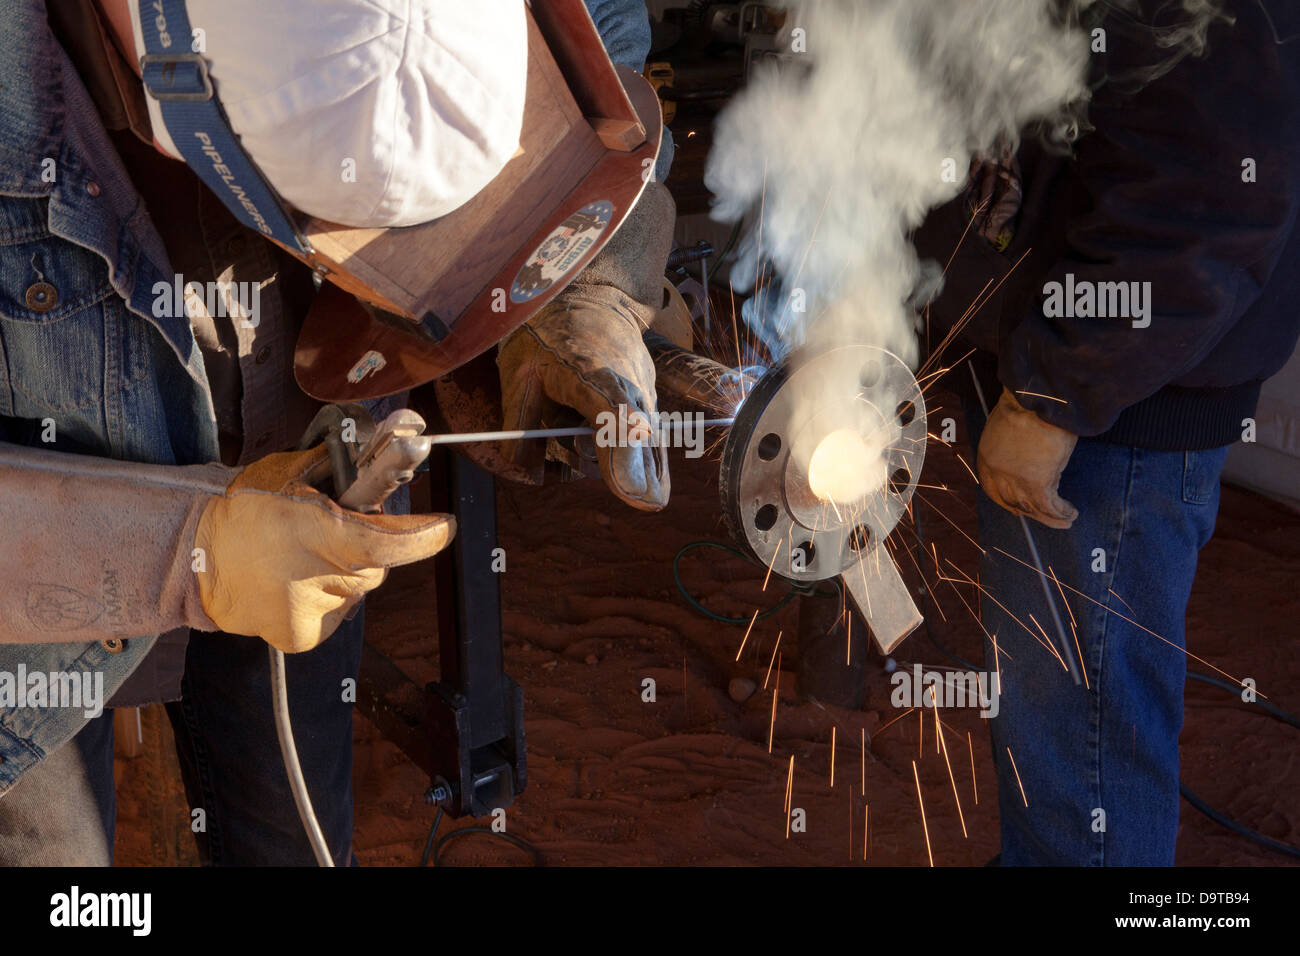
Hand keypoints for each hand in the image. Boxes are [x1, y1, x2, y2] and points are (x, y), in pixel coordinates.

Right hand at [195, 446, 454, 652]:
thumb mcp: (294, 471)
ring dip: (341, 574)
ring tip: (299, 558)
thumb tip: (404, 429)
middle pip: (376, 565)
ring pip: (356, 591)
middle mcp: (322, 579)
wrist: (192, 554)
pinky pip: (336, 613)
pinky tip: (292, 584)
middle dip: (365, 547)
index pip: (394, 543)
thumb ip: (347, 464)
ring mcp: (312, 613)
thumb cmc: (246, 507)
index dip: (425, 535)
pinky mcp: (301, 637)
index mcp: (324, 533)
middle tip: (332, 533)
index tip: (444, 525)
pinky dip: (324, 599)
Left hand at [497, 284, 669, 510]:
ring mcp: (641, 391)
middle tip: (644, 502)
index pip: (607, 405)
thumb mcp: (517, 374)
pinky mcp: (647, 398)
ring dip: (631, 466)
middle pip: (635, 435)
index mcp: (587, 371)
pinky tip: (654, 493)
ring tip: (628, 481)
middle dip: (635, 468)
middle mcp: (624, 383)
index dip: (619, 434)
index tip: (634, 463)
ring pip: (642, 441)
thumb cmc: (544, 335)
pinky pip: (649, 437)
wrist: (587, 298)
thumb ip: (519, 425)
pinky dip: (653, 463)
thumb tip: (527, 472)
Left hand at [976, 388, 1078, 529]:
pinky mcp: (1038, 481)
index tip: (1016, 506)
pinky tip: (1071, 513)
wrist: (1039, 397)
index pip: (991, 487)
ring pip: (1032, 507)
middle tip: (1042, 515)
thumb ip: (1015, 447)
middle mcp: (998, 471)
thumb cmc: (1028, 404)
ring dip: (1049, 517)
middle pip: (1011, 500)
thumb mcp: (1011, 426)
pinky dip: (1061, 512)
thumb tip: (1032, 461)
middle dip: (1028, 510)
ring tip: (1065, 520)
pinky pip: (1049, 505)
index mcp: (987, 456)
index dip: (1005, 500)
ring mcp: (1016, 478)